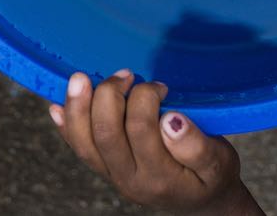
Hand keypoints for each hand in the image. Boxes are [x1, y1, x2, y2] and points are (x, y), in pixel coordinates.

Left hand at [50, 71, 262, 215]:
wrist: (202, 202)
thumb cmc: (211, 175)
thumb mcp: (219, 163)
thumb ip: (197, 145)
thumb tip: (171, 120)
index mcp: (159, 176)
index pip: (140, 129)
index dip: (146, 98)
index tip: (161, 86)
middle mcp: (130, 179)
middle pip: (105, 134)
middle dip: (109, 95)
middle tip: (126, 74)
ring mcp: (113, 176)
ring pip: (84, 142)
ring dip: (79, 106)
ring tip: (81, 78)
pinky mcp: (105, 169)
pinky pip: (79, 149)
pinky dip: (66, 126)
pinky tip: (57, 107)